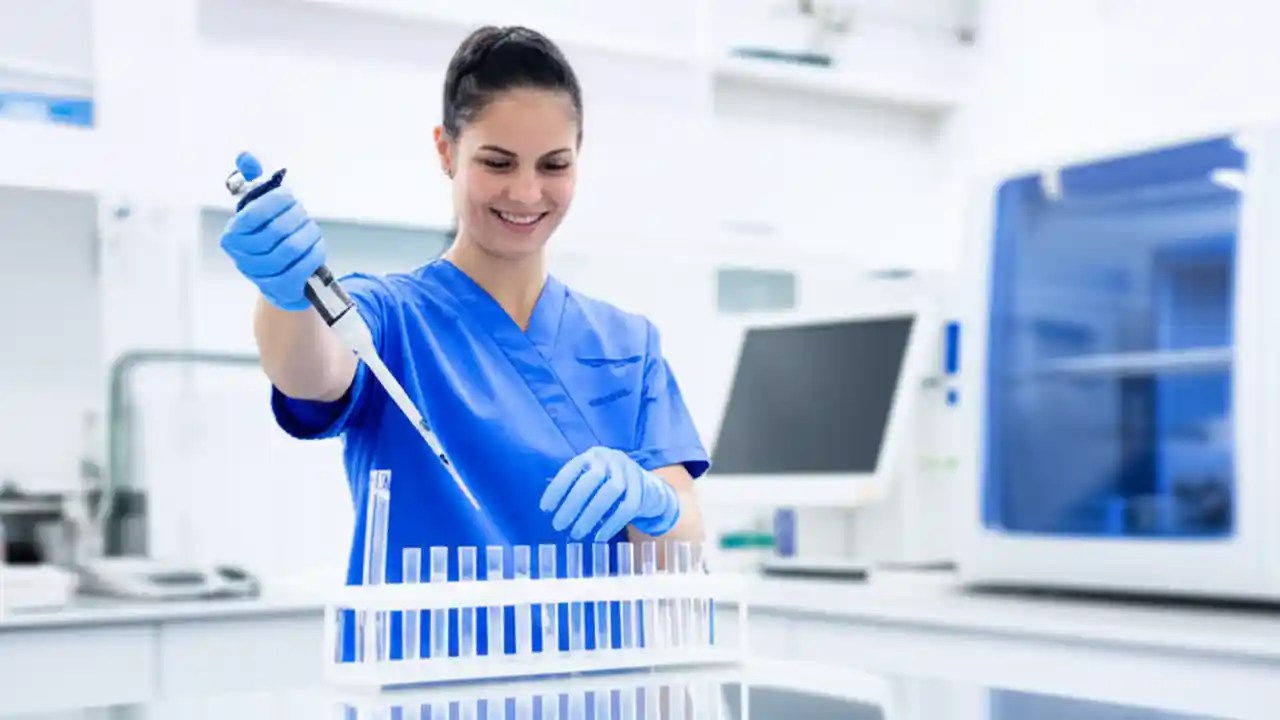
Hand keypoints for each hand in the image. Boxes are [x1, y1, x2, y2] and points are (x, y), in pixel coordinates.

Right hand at [219, 152, 325, 311]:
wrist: (280, 280)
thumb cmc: (270, 238)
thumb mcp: (259, 208)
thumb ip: (252, 180)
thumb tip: (245, 157)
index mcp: (233, 235)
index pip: (253, 214)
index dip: (276, 201)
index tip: (288, 196)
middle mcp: (242, 257)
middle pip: (277, 230)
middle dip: (297, 216)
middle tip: (302, 213)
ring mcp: (261, 276)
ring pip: (292, 247)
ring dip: (308, 234)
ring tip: (310, 229)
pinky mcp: (281, 289)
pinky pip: (303, 267)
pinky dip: (315, 253)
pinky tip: (315, 246)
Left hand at [540, 447, 680, 540]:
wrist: (645, 484)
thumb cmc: (607, 484)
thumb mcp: (590, 477)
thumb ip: (574, 488)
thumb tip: (550, 511)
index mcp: (591, 456)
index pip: (571, 470)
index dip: (557, 489)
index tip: (545, 509)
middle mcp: (610, 459)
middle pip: (591, 480)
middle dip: (573, 504)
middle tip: (558, 525)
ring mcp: (628, 471)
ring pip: (611, 491)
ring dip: (591, 515)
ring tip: (577, 534)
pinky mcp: (642, 488)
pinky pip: (628, 507)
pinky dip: (612, 524)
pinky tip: (599, 537)